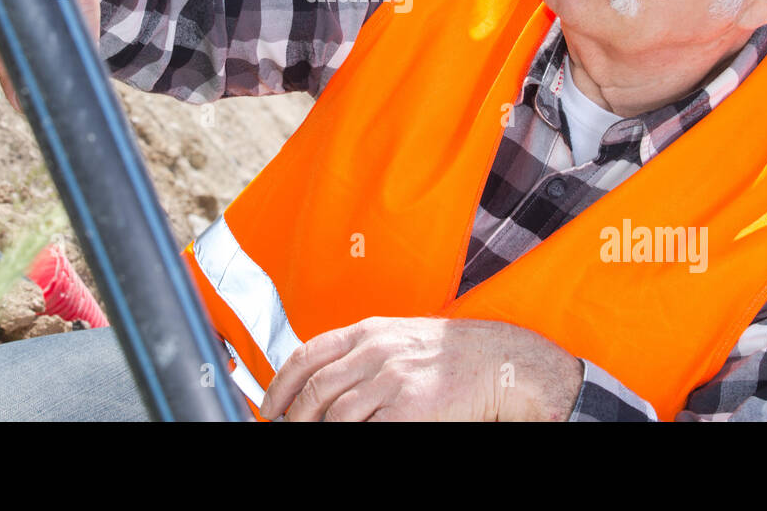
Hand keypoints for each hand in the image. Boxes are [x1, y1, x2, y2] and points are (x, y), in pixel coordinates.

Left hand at [258, 316, 583, 421]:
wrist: (496, 361)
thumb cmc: (446, 354)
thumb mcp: (396, 338)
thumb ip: (358, 353)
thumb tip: (320, 381)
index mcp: (367, 332)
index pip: (306, 356)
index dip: (280, 385)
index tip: (270, 406)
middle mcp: (374, 353)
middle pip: (315, 391)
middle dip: (296, 417)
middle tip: (291, 428)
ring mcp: (391, 381)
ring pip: (336, 417)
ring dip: (323, 430)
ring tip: (322, 434)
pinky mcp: (409, 410)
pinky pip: (366, 431)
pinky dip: (356, 435)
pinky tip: (360, 433)